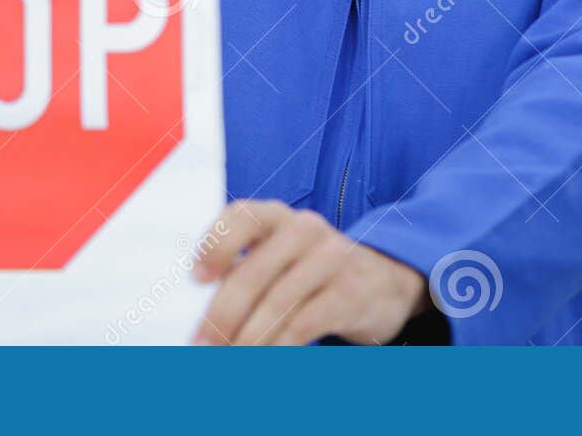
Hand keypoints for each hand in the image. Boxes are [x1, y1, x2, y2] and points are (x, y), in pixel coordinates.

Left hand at [191, 199, 428, 344]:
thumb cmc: (312, 272)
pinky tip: (262, 364)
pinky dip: (278, 349)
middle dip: (222, 314)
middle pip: (254, 271)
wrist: (384, 280)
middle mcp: (304, 230)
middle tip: (202, 345)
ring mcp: (331, 259)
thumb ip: (244, 274)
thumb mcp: (281, 259)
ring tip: (228, 360)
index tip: (197, 278)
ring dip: (247, 339)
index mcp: (278, 216)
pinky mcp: (350, 293)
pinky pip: (304, 325)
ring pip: (278, 303)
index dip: (216, 244)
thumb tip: (201, 318)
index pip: (242, 216)